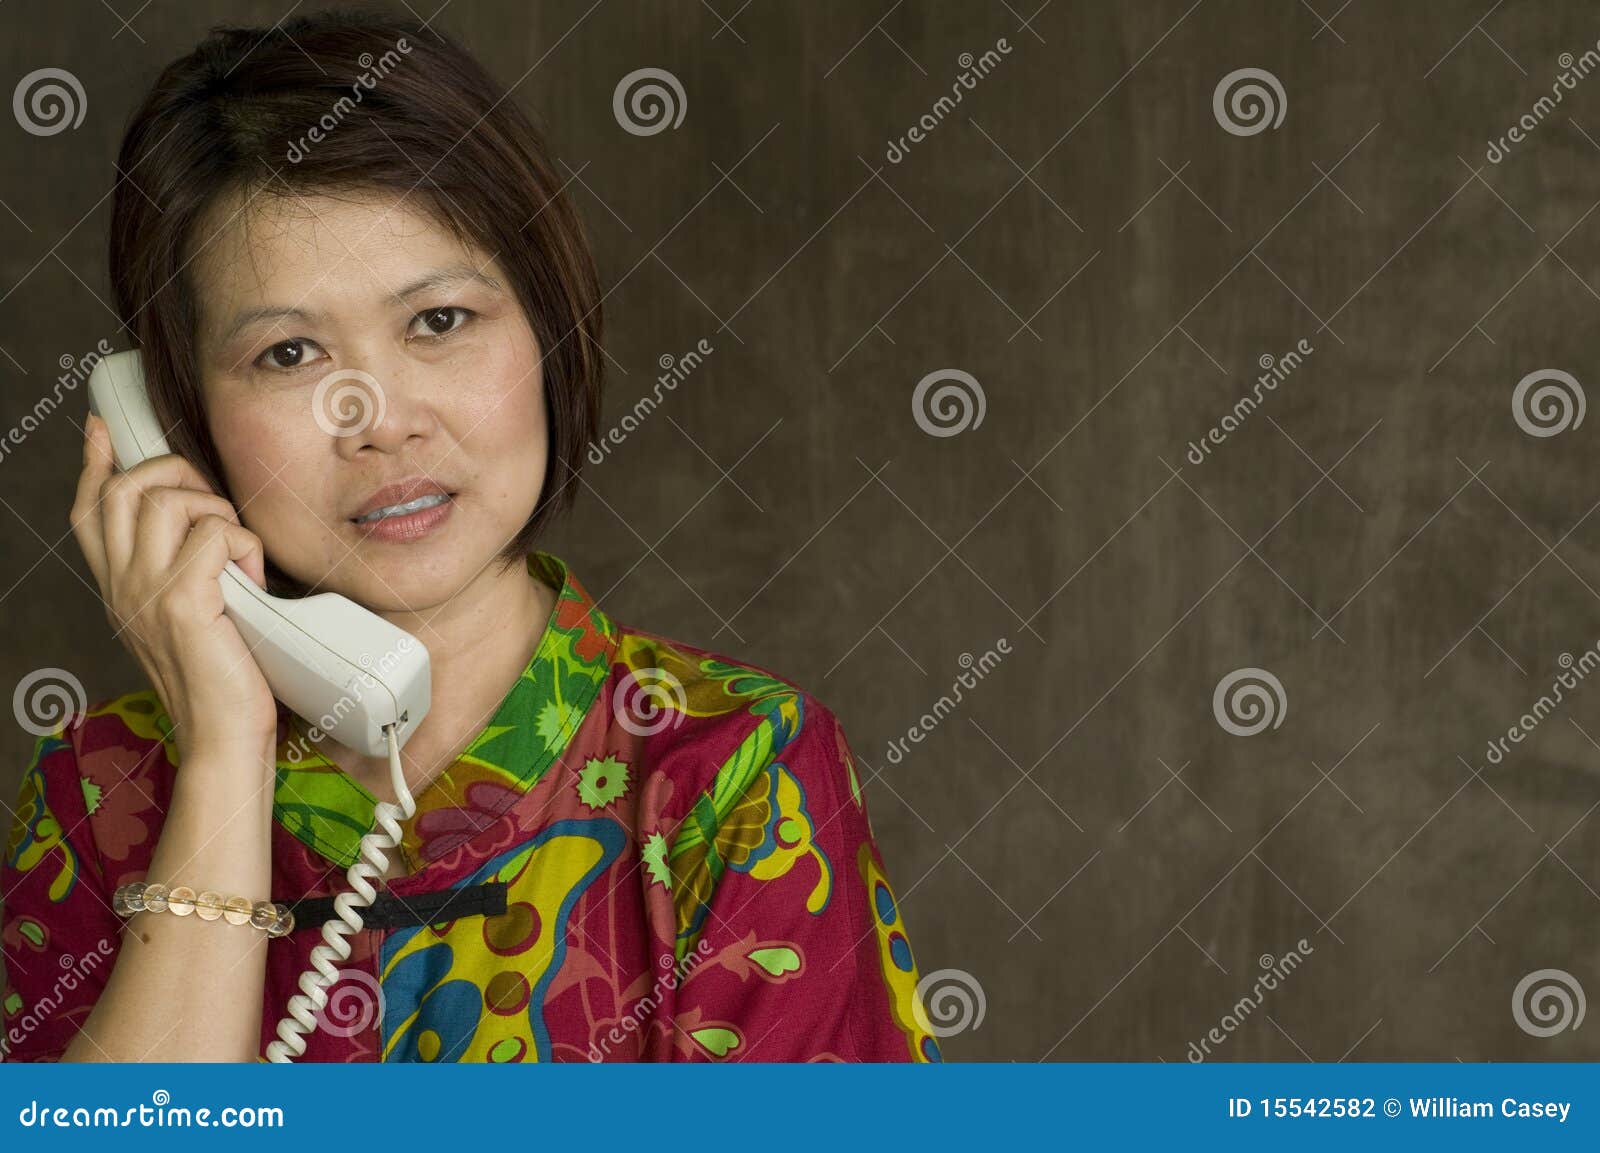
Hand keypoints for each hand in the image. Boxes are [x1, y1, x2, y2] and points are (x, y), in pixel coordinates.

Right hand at [70, 413, 277, 765]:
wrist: (224, 737)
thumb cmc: (223, 677)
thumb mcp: (190, 613)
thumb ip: (182, 567)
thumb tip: (196, 520)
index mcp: (119, 586)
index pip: (89, 509)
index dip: (96, 462)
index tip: (103, 428)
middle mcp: (121, 585)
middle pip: (127, 488)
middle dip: (177, 477)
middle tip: (216, 510)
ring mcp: (145, 593)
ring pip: (167, 501)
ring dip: (218, 514)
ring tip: (238, 557)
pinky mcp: (182, 603)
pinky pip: (214, 535)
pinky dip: (246, 547)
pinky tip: (253, 583)